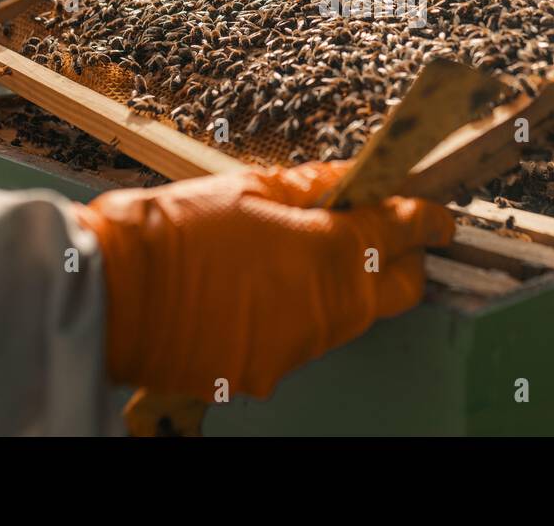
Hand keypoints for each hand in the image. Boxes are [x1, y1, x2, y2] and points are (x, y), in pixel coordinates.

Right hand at [74, 162, 453, 400]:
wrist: (113, 293)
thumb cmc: (173, 234)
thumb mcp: (247, 188)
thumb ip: (311, 187)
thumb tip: (348, 180)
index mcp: (330, 250)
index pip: (404, 231)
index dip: (431, 219)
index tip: (441, 214)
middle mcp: (327, 306)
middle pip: (399, 289)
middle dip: (404, 262)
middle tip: (385, 237)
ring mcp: (300, 346)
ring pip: (349, 316)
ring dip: (342, 287)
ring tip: (296, 258)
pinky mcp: (268, 373)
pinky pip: (301, 341)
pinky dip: (294, 317)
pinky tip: (258, 292)